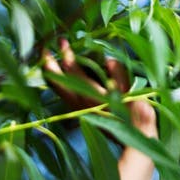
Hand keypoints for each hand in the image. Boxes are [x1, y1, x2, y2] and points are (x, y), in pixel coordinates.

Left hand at [43, 39, 157, 139]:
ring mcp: (80, 110)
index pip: (73, 73)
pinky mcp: (82, 114)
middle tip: (45, 49)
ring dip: (52, 75)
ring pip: (60, 91)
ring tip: (47, 60)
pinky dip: (58, 85)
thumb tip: (108, 61)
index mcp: (92, 97)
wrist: (133, 136)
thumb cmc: (134, 113)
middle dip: (51, 65)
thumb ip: (118, 74)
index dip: (67, 56)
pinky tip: (58, 77)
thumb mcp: (129, 90)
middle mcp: (82, 104)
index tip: (63, 42)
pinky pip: (65, 97)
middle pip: (59, 83)